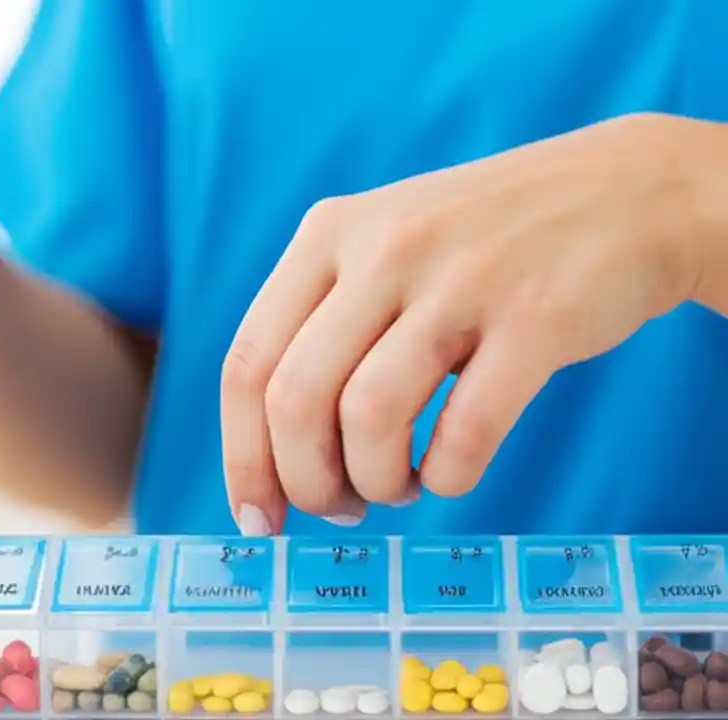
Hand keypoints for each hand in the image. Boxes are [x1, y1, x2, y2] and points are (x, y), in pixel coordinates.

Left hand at [222, 113, 726, 533]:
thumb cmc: (485, 246)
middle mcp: (381, 250)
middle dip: (304, 481)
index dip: (242, 456)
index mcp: (328, 234)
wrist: (629, 192)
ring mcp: (459, 281)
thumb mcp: (384, 245)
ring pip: (367, 418)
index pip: (247, 364)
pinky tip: (450, 471)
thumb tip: (272, 453)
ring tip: (396, 486)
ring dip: (373, 482)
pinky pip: (463, 433)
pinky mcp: (536, 318)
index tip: (254, 515)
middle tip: (339, 507)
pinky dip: (446, 477)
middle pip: (294, 400)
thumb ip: (322, 325)